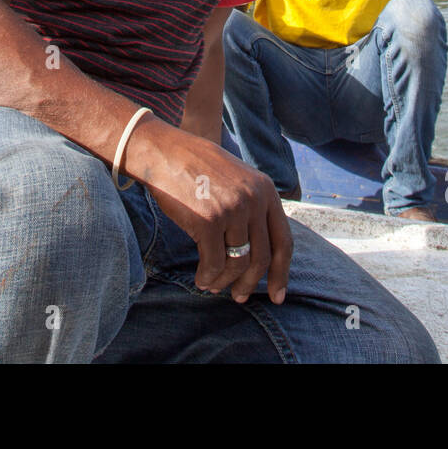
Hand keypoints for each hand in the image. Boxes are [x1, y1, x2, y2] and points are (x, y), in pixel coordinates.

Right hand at [141, 126, 292, 304]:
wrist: (164, 152)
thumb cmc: (196, 166)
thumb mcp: (237, 178)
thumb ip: (253, 205)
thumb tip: (258, 251)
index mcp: (266, 190)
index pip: (284, 241)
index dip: (282, 273)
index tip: (277, 295)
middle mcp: (254, 200)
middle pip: (263, 257)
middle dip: (250, 283)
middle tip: (239, 297)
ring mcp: (232, 210)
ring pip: (238, 263)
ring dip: (224, 281)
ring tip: (212, 285)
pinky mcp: (209, 220)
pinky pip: (214, 263)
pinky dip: (208, 277)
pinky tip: (201, 279)